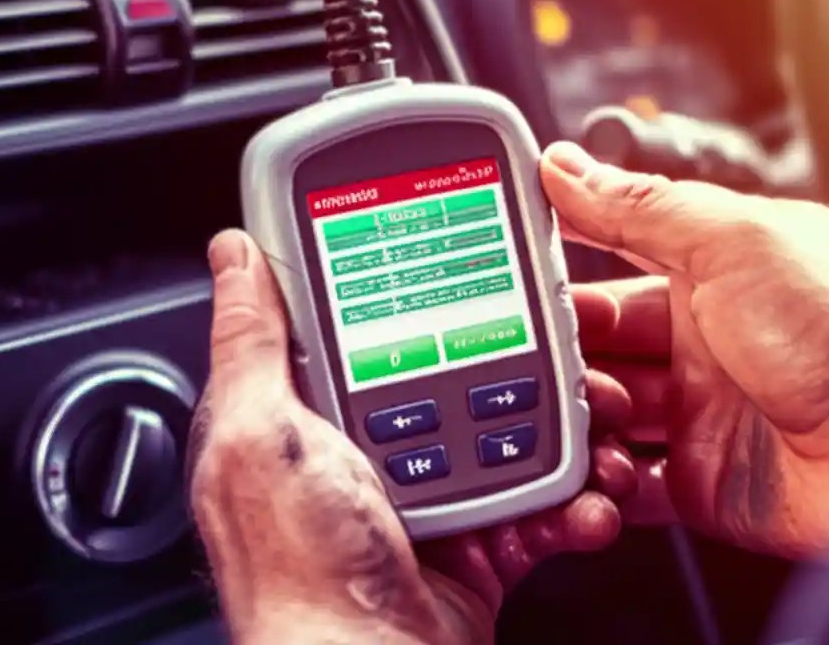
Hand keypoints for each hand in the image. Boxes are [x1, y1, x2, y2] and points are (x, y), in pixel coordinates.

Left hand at [188, 230, 629, 642]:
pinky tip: (585, 501)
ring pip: (509, 440)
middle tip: (565, 351)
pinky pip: (537, 511)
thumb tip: (232, 257)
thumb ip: (253, 344)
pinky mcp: (474, 548)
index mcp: (307, 420)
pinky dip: (573, 506)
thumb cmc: (297, 572)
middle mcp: (367, 456)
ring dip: (564, 436)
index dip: (418, 295)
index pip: (368, 331)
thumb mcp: (258, 436)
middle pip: (456, 378)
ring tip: (596, 429)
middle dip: (520, 363)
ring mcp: (425, 502)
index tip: (472, 267)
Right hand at [542, 143, 828, 556]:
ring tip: (575, 412)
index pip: (616, 251)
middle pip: (600, 339)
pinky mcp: (700, 481)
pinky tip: (593, 470)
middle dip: (561, 347)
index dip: (562, 255)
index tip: (508, 264)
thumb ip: (643, 207)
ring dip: (578, 413)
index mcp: (715, 270)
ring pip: (605, 410)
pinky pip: (628, 483)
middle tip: (531, 356)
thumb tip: (568, 167)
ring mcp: (702, 412)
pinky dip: (601, 481)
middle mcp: (705, 338)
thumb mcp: (735, 243)